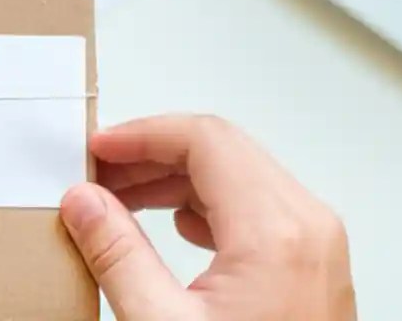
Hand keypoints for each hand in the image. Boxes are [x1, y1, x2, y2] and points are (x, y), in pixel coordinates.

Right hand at [60, 115, 355, 320]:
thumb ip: (116, 254)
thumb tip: (84, 203)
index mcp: (275, 232)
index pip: (204, 140)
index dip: (141, 134)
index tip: (97, 150)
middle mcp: (307, 227)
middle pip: (223, 151)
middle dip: (152, 155)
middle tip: (98, 175)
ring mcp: (316, 247)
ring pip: (239, 176)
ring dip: (176, 179)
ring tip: (122, 200)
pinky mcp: (311, 268)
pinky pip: (257, 208)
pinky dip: (206, 205)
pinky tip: (172, 226)